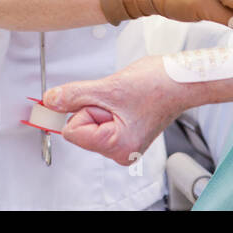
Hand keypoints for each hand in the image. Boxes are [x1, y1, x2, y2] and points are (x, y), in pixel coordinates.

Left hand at [41, 56, 187, 165]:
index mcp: (117, 147)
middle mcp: (120, 153)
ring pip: (90, 122)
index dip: (84, 109)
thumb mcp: (108, 87)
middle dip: (94, 107)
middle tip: (119, 100)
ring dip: (102, 105)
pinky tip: (126, 102)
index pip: (71, 131)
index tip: (102, 100)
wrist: (181, 80)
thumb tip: (50, 101)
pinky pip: (100, 119)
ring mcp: (123, 144)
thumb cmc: (158, 85)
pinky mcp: (124, 134)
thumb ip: (74, 95)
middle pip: (80, 128)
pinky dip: (108, 106)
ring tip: (125, 100)